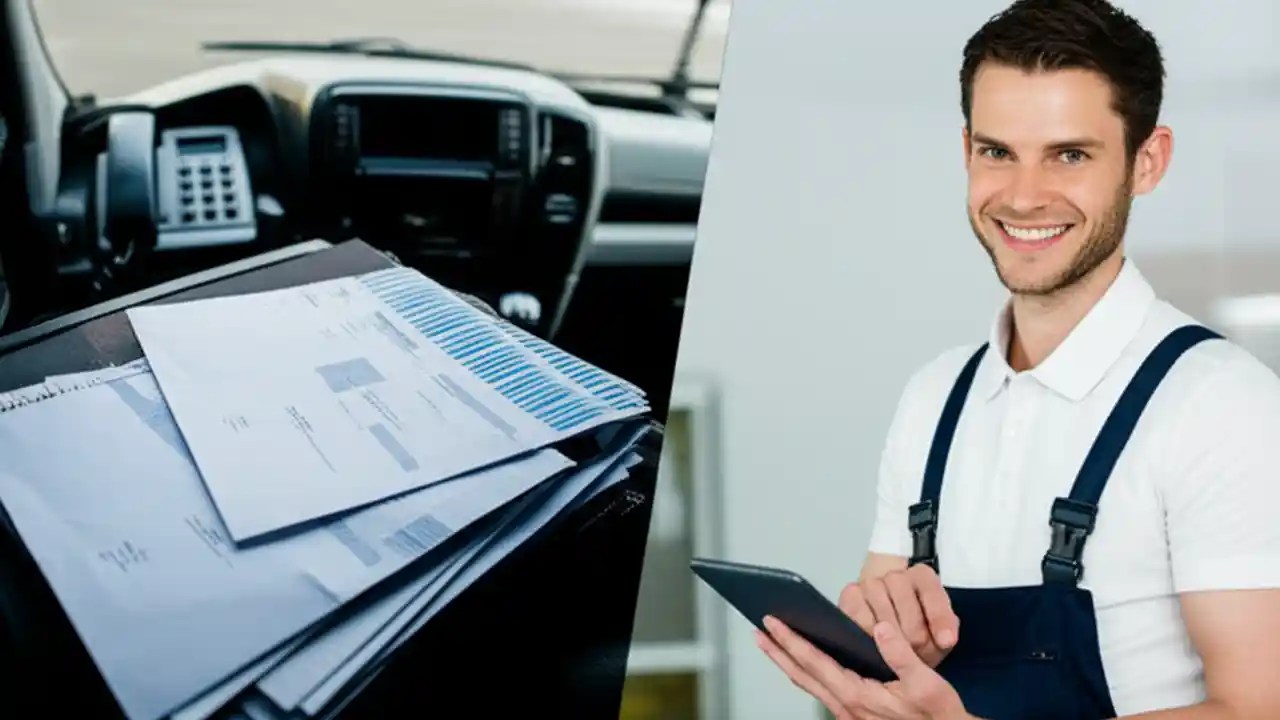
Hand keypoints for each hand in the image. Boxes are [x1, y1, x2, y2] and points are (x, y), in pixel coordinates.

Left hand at [757, 615, 975, 719]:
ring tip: (772, 643)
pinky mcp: (854, 715)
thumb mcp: (927, 684)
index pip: (815, 663)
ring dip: (788, 662)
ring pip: (809, 684)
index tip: (772, 623)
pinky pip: (821, 690)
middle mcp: (846, 707)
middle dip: (778, 652)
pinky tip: (805, 662)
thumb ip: (901, 655)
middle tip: (758, 631)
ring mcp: (848, 714)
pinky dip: (806, 673)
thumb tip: (880, 627)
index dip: (791, 641)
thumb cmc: (939, 715)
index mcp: (858, 696)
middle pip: (802, 675)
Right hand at [840, 564, 957, 666]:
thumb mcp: (938, 630)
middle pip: (908, 608)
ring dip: (892, 641)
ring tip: (897, 655)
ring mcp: (871, 583)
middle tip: (917, 655)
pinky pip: (861, 618)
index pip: (931, 592)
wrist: (885, 622)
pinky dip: (869, 636)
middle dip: (916, 638)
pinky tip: (876, 646)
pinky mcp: (850, 595)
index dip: (939, 618)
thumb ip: (946, 632)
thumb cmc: (915, 628)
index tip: (945, 642)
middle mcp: (896, 575)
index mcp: (922, 577)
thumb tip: (945, 640)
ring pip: (885, 616)